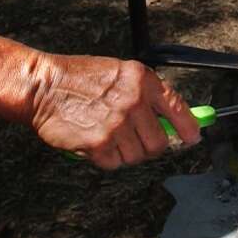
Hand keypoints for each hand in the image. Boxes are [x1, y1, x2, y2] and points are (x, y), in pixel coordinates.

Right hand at [28, 55, 199, 169]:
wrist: (43, 86)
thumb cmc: (78, 78)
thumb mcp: (118, 74)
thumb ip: (145, 94)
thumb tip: (171, 120)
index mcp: (141, 79)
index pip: (177, 108)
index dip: (189, 127)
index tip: (193, 137)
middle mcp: (134, 101)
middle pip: (159, 143)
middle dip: (147, 145)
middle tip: (131, 137)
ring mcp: (118, 124)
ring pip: (137, 156)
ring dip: (124, 151)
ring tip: (105, 132)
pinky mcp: (101, 144)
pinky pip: (115, 164)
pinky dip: (105, 158)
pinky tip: (93, 139)